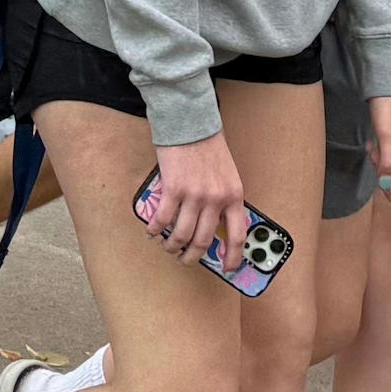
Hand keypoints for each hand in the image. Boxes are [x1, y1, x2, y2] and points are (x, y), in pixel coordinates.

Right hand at [142, 130, 248, 268]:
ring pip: (182, 235)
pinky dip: (156, 230)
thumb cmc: (209, 147)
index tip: (229, 268)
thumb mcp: (227, 175)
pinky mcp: (172, 189)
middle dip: (193, 256)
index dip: (233, 256)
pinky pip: (163, 220)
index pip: (237, 235)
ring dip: (172, 246)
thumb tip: (215, 227)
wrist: (190, 122)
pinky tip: (152, 232)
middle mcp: (215, 199)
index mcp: (234, 195)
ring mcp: (194, 195)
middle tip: (186, 260)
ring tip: (168, 247)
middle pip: (204, 240)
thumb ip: (224, 200)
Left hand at [366, 94, 390, 215]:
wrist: (384, 84)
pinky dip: (379, 160)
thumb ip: (388, 161)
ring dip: (383, 171)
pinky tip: (371, 146)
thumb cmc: (390, 106)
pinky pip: (389, 162)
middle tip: (378, 184)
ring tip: (372, 153)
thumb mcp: (387, 134)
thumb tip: (386, 185)